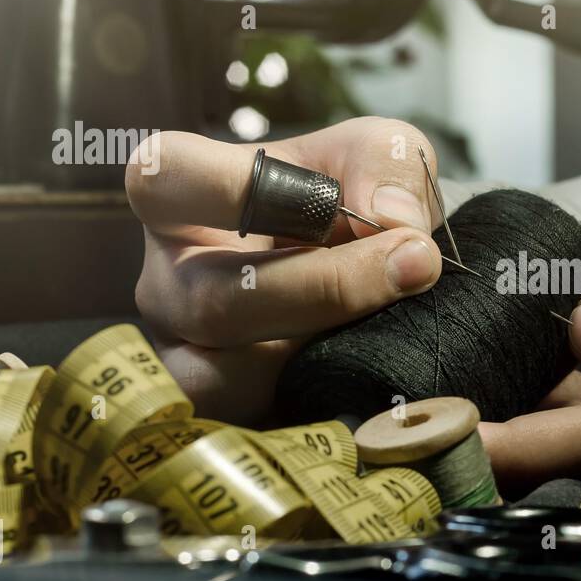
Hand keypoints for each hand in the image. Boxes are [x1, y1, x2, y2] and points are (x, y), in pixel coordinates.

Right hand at [125, 118, 443, 422]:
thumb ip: (387, 165)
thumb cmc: (352, 199)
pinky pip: (267, 426)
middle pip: (214, 302)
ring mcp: (188, 360)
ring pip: (231, 381)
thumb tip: (393, 221)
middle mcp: (167, 286)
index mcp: (177, 201)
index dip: (242, 190)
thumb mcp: (379, 154)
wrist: (375, 272)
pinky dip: (332, 399)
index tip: (345, 202)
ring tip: (390, 322)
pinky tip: (372, 368)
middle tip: (415, 264)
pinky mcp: (228, 420)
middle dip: (327, 288)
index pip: (165, 179)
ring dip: (329, 352)